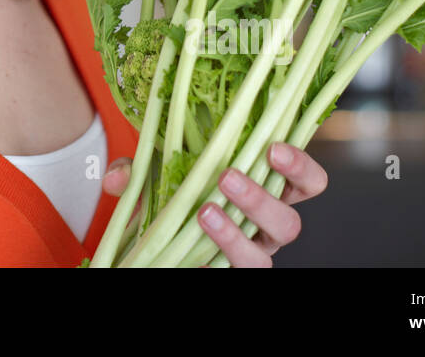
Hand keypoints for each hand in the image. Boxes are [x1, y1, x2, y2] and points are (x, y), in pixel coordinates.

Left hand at [102, 142, 327, 266]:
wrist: (154, 239)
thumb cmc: (173, 194)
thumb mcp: (159, 174)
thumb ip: (139, 171)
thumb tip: (116, 177)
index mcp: (266, 191)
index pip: (308, 183)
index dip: (301, 166)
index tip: (273, 148)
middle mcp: (265, 230)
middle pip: (290, 223)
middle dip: (260, 199)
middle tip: (227, 177)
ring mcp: (248, 258)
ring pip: (264, 259)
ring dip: (235, 236)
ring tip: (205, 213)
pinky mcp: (228, 274)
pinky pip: (234, 276)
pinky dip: (216, 262)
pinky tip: (196, 259)